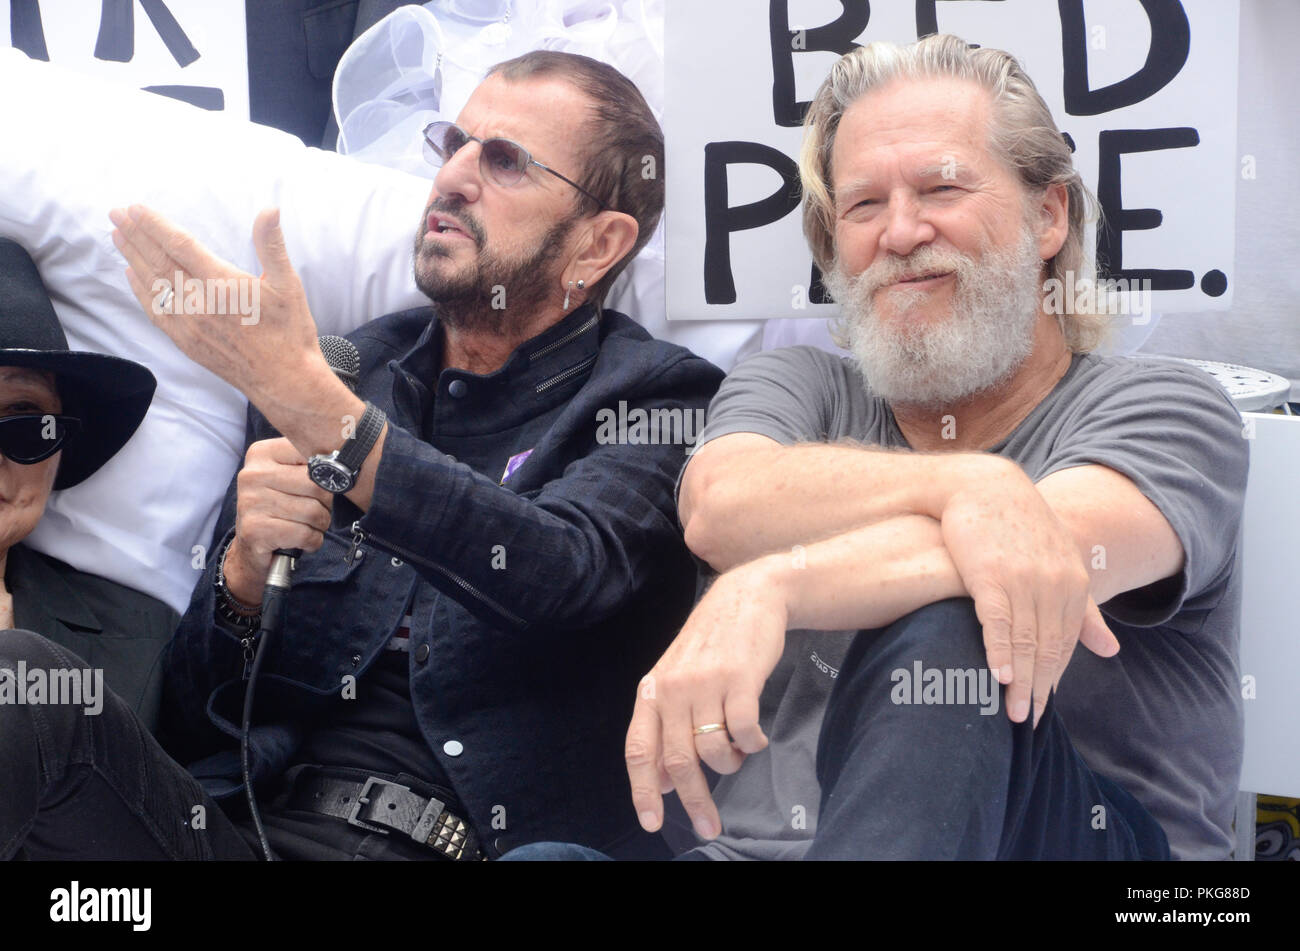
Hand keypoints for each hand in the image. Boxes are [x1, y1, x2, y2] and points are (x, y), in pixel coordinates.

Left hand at [109, 204, 324, 405]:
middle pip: (158, 261)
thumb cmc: (290, 332)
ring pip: (153, 285)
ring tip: (118, 236)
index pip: (180, 245)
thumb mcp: (288, 284)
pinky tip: (132, 276)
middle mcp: (200, 304)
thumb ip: (271, 244)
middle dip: (135, 235)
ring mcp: (189, 325)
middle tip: (116, 213)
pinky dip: (140, 291)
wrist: (284, 381)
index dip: (155, 225)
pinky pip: (155, 312)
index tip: (137, 208)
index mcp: (223, 284)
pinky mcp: (186, 342)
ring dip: (132, 258)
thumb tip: (270, 209)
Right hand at [223, 438, 333, 604]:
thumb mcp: (290, 477)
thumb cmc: (280, 509)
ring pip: (313, 512)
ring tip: (306, 527)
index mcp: (262, 453)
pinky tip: (301, 541)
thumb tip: (346, 458)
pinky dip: (312, 541)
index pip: (314, 456)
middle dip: (325, 505)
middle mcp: (252, 474)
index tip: (317, 489)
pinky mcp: (255, 530)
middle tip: (313, 513)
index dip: (326, 477)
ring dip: (319, 525)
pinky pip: (305, 534)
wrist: (253, 549)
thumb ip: (313, 464)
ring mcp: (251, 502)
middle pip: (316, 486)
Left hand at [625, 560, 787, 840]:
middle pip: (678, 760)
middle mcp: (674, 688)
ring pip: (713, 750)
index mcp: (653, 691)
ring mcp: (707, 683)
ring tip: (738, 753)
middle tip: (709, 826)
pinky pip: (744, 731)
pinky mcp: (740, 679)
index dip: (643, 790)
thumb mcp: (677, 678)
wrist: (748, 597)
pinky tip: (756, 738)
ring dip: (729, 764)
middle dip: (694, 801)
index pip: (639, 750)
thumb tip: (660, 780)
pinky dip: (752, 744)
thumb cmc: (712, 644)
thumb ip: (665, 726)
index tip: (652, 822)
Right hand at [939, 458, 1117, 727]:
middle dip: (1040, 689)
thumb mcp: (1059, 563)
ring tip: (1014, 714)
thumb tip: (1110, 651)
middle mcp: (1054, 584)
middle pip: (1048, 648)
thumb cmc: (1015, 526)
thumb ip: (1085, 610)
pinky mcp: (990, 574)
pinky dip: (999, 651)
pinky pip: (998, 621)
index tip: (1043, 708)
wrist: (980, 485)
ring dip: (1021, 682)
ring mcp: (1023, 580)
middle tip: (1029, 724)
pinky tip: (999, 676)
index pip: (1066, 643)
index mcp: (1074, 583)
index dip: (1054, 678)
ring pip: (1025, 641)